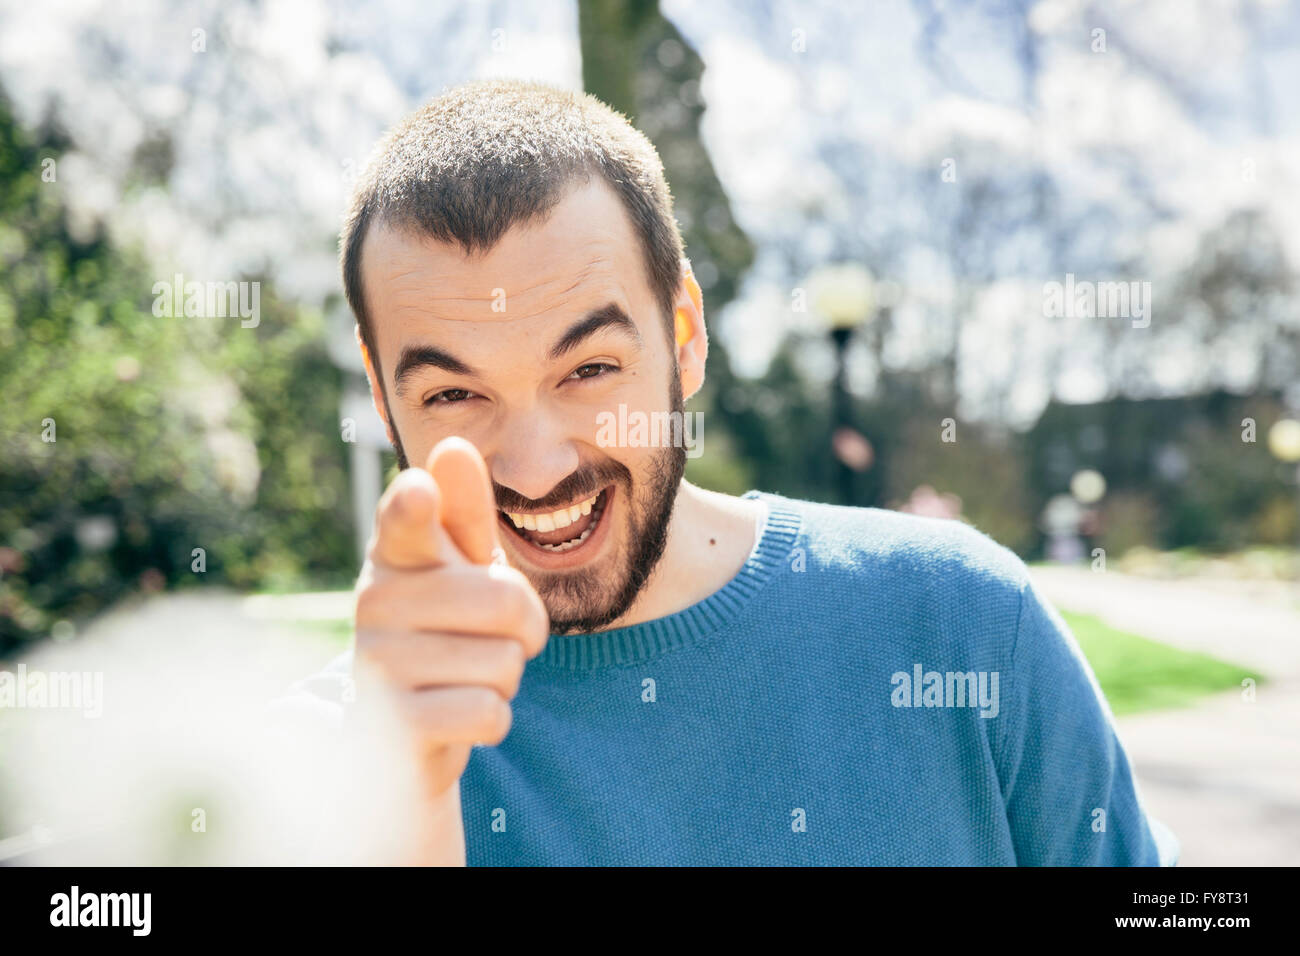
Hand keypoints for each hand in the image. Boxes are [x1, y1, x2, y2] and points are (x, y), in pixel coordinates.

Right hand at [353, 437, 548, 863]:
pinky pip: (489, 712)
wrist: (407, 724)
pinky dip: (491, 719)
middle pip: (507, 600)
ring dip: (504, 676)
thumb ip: (463, 510)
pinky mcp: (393, 724)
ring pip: (505, 662)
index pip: (406, 521)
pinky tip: (454, 713)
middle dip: (524, 628)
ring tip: (464, 674)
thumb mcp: (460, 564)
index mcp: (396, 554)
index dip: (416, 507)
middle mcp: (375, 602)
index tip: (418, 491)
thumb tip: (453, 444)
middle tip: (490, 636)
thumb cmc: (445, 624)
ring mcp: (377, 663)